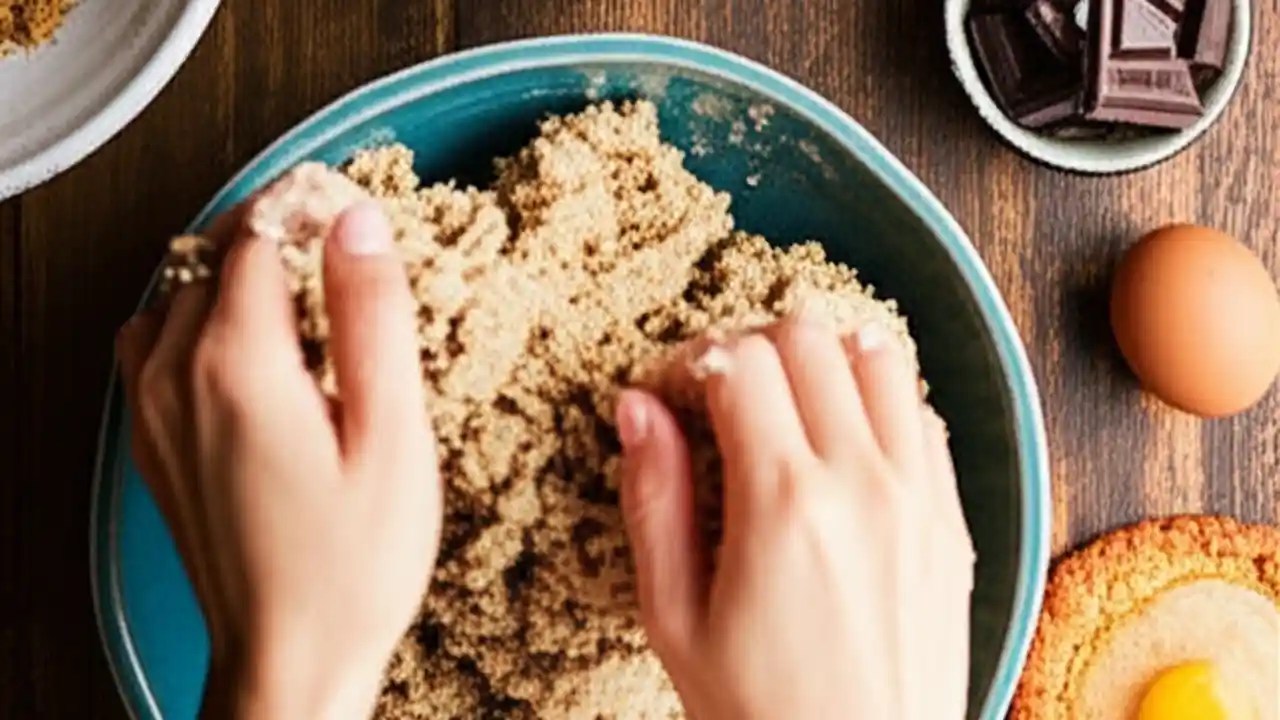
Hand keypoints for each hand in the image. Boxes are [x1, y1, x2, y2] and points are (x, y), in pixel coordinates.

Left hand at [116, 202, 439, 719]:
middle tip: (343, 254)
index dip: (309, 208)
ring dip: (233, 275)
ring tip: (300, 299)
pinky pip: (153, 342)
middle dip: (277, 234)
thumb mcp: (393, 436)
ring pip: (178, 293)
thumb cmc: (352, 563)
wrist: (288, 658)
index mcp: (239, 363)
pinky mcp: (153, 442)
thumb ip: (374, 318)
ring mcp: (153, 410)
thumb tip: (360, 225)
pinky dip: (197, 320)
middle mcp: (176, 376)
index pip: (260, 233)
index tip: (354, 213)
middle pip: (215, 256)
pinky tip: (248, 351)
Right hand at [617, 318, 973, 719]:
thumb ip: (654, 499)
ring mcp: (920, 495)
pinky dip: (879, 398)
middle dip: (752, 345)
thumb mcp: (675, 617)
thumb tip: (637, 407)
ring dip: (824, 356)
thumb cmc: (758, 712)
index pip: (739, 361)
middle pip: (807, 337)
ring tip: (787, 400)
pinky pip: (923, 413)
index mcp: (783, 502)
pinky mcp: (952, 519)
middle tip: (723, 391)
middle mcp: (862, 481)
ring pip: (879, 356)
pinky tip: (843, 438)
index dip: (691, 359)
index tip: (673, 392)